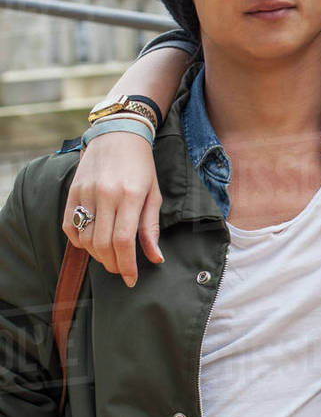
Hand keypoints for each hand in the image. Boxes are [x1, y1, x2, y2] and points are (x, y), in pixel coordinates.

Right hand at [62, 131, 163, 286]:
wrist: (118, 136)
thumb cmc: (142, 167)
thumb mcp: (154, 195)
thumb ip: (151, 227)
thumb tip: (155, 258)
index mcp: (131, 196)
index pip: (124, 241)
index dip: (127, 265)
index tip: (131, 279)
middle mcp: (106, 195)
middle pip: (103, 244)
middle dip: (113, 264)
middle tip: (122, 270)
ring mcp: (86, 193)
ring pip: (86, 238)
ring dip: (98, 255)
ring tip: (110, 257)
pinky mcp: (72, 192)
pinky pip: (70, 227)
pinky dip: (80, 242)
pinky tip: (92, 243)